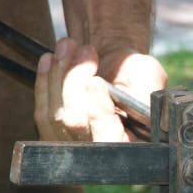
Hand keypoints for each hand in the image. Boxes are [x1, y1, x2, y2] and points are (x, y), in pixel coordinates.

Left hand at [34, 38, 166, 141]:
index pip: (111, 139)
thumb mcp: (149, 75)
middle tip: (86, 51)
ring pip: (58, 116)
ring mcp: (77, 143)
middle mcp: (104, 147)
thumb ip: (145, 90)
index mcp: (133, 140)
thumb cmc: (135, 71)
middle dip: (75, 83)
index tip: (95, 82)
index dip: (100, 113)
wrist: (113, 66)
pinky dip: (44, 82)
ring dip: (59, 76)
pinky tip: (50, 60)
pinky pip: (43, 112)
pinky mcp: (56, 133)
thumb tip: (134, 103)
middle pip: (78, 125)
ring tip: (69, 46)